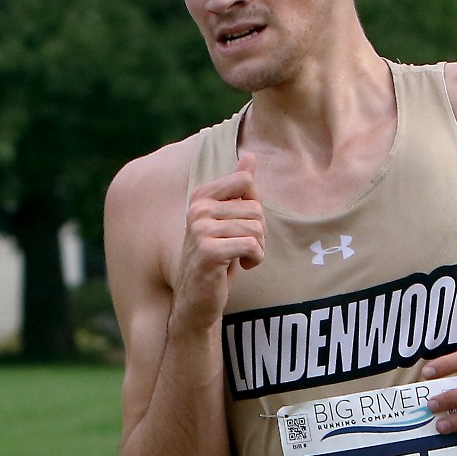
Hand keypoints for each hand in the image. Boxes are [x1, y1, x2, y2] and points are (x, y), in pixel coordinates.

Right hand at [171, 152, 263, 332]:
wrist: (198, 299)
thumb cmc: (217, 259)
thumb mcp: (229, 220)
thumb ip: (238, 188)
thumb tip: (250, 156)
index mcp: (201, 196)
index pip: (246, 182)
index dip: (255, 207)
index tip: (243, 226)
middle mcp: (197, 209)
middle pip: (256, 209)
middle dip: (259, 233)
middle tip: (242, 249)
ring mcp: (200, 229)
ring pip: (256, 229)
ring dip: (257, 249)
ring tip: (240, 259)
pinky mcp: (208, 250)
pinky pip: (252, 245)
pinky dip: (255, 259)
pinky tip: (241, 267)